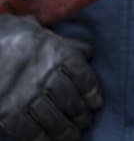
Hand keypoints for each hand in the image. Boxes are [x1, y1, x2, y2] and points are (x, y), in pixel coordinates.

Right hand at [0, 14, 101, 140]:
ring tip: (72, 135)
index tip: (96, 102)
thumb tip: (89, 52)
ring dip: (65, 131)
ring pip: (53, 119)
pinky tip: (48, 140)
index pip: (82, 75)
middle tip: (85, 121)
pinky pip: (30, 132)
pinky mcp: (7, 113)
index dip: (92, 91)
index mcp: (53, 51)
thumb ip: (64, 43)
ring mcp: (24, 96)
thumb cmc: (9, 36)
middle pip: (70, 100)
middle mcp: (42, 74)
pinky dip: (42, 139)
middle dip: (80, 114)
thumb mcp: (38, 31)